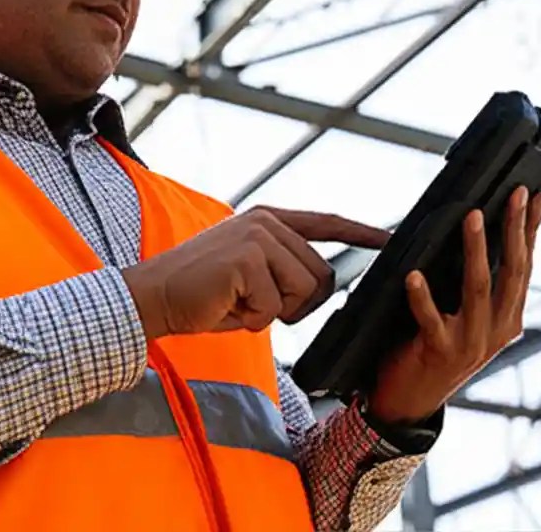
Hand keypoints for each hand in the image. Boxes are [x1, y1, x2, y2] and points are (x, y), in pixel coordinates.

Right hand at [122, 206, 389, 338]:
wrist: (151, 296)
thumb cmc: (200, 294)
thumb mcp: (249, 274)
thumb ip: (282, 269)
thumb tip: (320, 284)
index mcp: (268, 221)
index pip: (326, 223)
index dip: (360, 233)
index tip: (388, 241)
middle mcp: (267, 223)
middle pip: (321, 276)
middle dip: (295, 305)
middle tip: (253, 306)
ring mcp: (258, 237)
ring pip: (303, 291)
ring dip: (272, 312)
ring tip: (237, 302)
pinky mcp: (247, 258)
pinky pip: (275, 306)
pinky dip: (252, 319)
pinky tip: (226, 305)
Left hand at [366, 186, 540, 424]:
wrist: (411, 403)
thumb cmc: (435, 350)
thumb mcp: (468, 319)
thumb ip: (477, 287)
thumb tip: (478, 232)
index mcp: (508, 319)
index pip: (525, 267)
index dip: (531, 231)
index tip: (536, 197)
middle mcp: (497, 330)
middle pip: (512, 272)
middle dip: (515, 230)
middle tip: (515, 195)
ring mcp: (471, 343)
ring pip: (478, 289)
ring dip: (476, 250)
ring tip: (472, 217)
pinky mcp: (439, 352)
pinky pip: (430, 320)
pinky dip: (422, 296)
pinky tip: (413, 275)